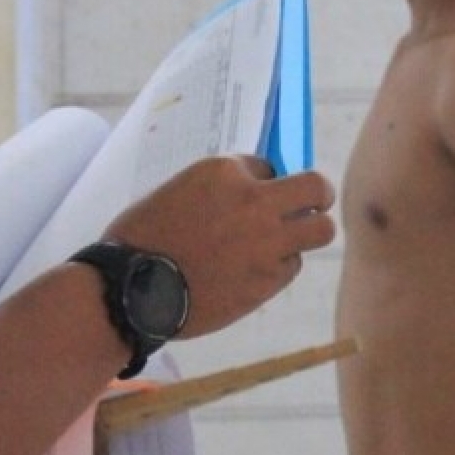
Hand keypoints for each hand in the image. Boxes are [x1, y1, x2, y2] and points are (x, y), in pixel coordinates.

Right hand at [104, 155, 335, 336]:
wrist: (133, 289)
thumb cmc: (144, 237)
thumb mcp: (180, 190)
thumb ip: (220, 188)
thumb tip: (253, 188)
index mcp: (225, 171)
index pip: (268, 166)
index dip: (264, 182)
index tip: (256, 195)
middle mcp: (254, 201)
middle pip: (317, 188)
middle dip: (318, 195)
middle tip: (312, 205)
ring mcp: (267, 241)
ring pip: (321, 230)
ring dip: (307, 232)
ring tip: (289, 241)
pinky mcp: (268, 279)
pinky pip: (293, 265)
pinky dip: (280, 266)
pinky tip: (256, 271)